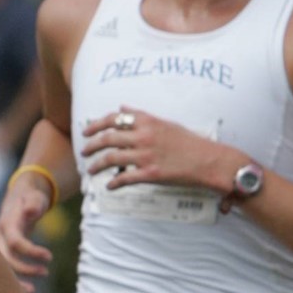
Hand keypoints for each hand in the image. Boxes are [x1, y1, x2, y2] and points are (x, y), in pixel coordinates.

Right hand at [0, 174, 52, 281]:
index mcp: (6, 224)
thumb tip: (31, 211)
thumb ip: (34, 203)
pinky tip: (27, 289)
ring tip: (34, 290)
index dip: (32, 252)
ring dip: (16, 281)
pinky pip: (3, 270)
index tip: (50, 257)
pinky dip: (14, 281)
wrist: (18, 198)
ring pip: (0, 268)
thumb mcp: (35, 197)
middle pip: (5, 259)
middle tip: (45, 273)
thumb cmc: (31, 198)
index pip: (15, 242)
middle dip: (22, 270)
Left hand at [81, 106, 238, 193]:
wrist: (208, 160)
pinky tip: (109, 186)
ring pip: (112, 159)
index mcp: (148, 122)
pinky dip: (114, 183)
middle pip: (108, 139)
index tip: (86, 131)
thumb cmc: (188, 141)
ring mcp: (147, 156)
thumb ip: (141, 116)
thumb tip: (122, 107)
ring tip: (90, 170)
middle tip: (83, 152)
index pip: (114, 119)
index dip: (96, 125)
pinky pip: (125, 178)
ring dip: (97, 165)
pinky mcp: (151, 174)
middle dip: (91, 146)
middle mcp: (144, 136)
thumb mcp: (164, 123)